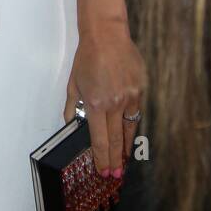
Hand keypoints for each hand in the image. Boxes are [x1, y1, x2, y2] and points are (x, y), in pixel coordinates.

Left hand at [64, 21, 145, 175]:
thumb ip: (71, 106)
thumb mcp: (73, 83)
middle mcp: (114, 104)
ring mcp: (130, 97)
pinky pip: (137, 112)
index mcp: (95, 104)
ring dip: (126, 147)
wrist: (107, 35)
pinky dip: (133, 125)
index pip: (100, 139)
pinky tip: (130, 134)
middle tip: (116, 175)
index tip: (103, 171)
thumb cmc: (87, 57)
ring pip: (130, 129)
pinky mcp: (140, 89)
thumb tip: (70, 123)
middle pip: (116, 140)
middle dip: (115, 160)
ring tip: (124, 160)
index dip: (102, 158)